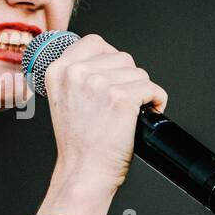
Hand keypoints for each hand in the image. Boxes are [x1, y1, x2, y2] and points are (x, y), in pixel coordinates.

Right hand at [41, 34, 167, 190]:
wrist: (83, 172)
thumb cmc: (78, 143)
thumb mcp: (64, 99)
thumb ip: (78, 74)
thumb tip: (105, 59)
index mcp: (58, 70)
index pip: (95, 42)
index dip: (110, 60)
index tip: (112, 78)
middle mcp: (76, 73)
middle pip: (121, 57)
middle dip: (127, 80)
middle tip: (117, 105)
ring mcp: (98, 84)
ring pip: (138, 73)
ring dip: (140, 92)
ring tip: (127, 114)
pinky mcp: (121, 98)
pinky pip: (152, 89)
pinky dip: (155, 103)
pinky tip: (142, 117)